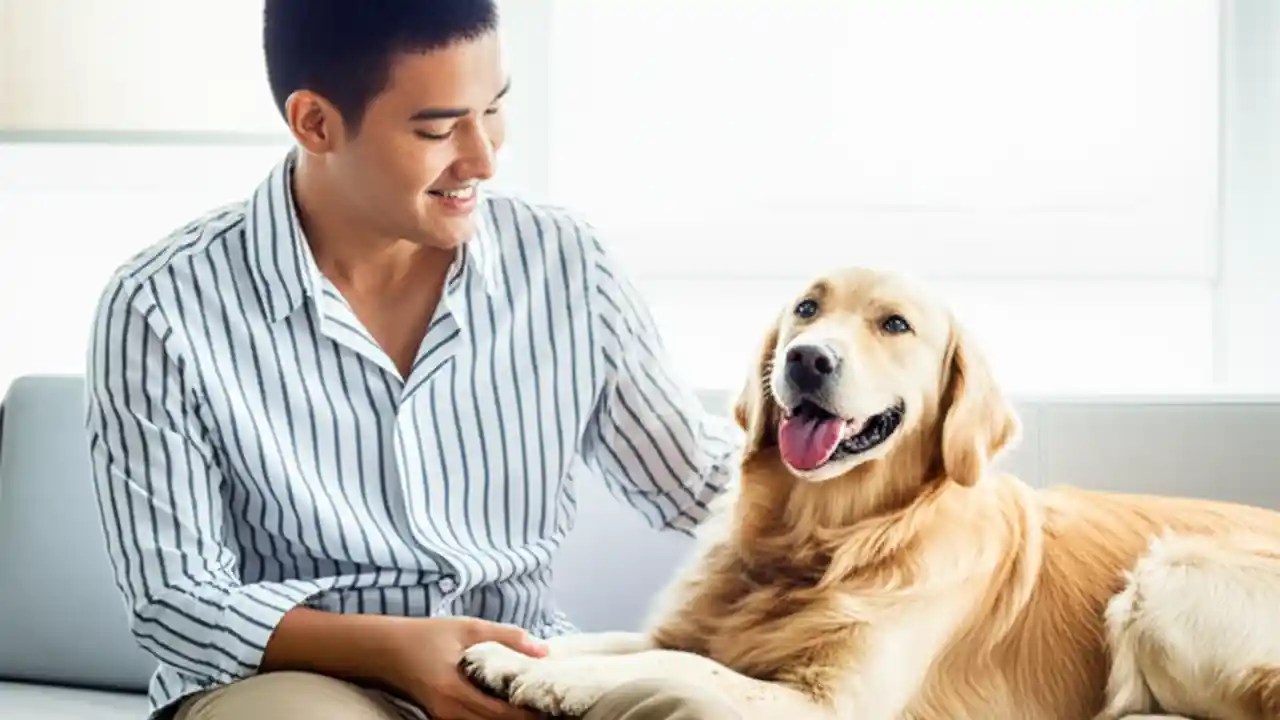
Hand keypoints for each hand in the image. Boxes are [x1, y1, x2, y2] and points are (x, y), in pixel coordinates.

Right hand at [380, 617, 547, 719]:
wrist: (385, 649)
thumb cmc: (425, 635)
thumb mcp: (467, 627)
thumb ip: (506, 637)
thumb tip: (543, 650)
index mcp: (455, 693)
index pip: (502, 715)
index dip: (530, 714)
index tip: (553, 704)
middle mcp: (449, 713)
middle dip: (524, 719)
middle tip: (550, 706)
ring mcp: (443, 718)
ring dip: (509, 718)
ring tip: (533, 704)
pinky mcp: (441, 717)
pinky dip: (493, 716)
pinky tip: (509, 704)